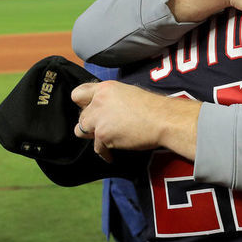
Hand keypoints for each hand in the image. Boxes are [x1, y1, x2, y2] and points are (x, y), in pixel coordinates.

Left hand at [72, 81, 199, 161]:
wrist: (162, 120)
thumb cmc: (152, 107)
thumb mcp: (128, 93)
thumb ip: (111, 99)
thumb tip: (106, 109)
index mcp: (105, 88)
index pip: (78, 93)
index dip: (83, 103)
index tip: (89, 109)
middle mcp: (98, 102)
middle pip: (80, 116)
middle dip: (90, 123)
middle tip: (104, 126)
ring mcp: (99, 119)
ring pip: (81, 131)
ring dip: (93, 135)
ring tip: (105, 138)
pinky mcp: (103, 135)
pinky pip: (97, 148)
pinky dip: (105, 153)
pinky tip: (111, 153)